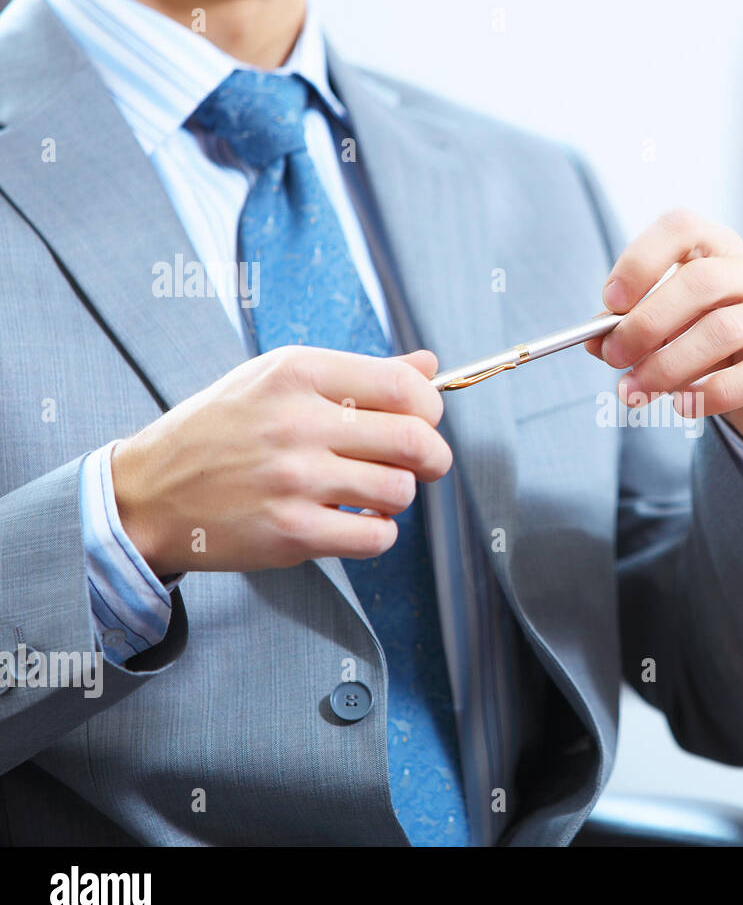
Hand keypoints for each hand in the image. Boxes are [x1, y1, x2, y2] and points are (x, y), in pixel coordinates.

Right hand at [112, 346, 450, 576]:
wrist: (147, 494)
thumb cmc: (221, 431)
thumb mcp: (277, 380)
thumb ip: (360, 373)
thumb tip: (431, 367)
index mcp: (298, 373)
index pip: (405, 389)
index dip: (430, 410)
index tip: (423, 422)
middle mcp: (296, 424)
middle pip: (416, 442)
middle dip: (433, 458)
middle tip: (421, 465)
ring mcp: (293, 481)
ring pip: (400, 491)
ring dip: (398, 497)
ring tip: (371, 492)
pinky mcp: (290, 533)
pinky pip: (376, 538)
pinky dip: (377, 534)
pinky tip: (353, 522)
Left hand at [586, 209, 742, 473]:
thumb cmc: (713, 353)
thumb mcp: (667, 336)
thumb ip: (631, 332)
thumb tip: (595, 339)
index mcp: (722, 252)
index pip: (684, 227)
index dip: (642, 259)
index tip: (611, 301)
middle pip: (701, 281)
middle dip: (647, 322)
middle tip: (614, 358)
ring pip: (723, 329)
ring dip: (669, 365)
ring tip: (636, 392)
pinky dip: (712, 393)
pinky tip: (684, 406)